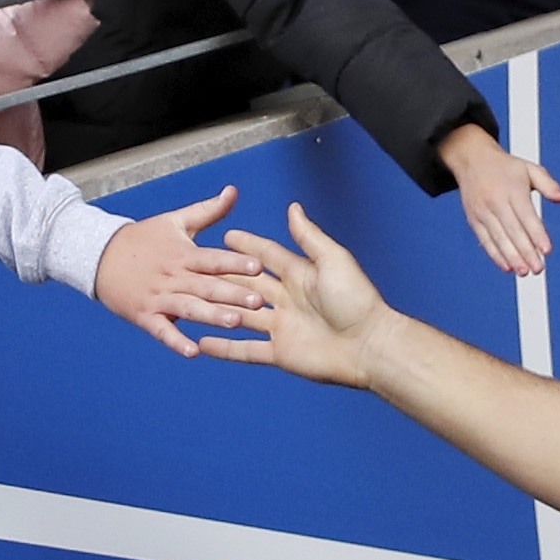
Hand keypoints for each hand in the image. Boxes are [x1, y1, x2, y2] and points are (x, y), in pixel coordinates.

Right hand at [90, 181, 264, 356]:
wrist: (99, 255)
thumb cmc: (143, 238)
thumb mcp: (175, 221)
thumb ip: (208, 210)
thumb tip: (234, 190)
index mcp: (184, 254)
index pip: (213, 258)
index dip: (235, 263)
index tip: (259, 266)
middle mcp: (174, 276)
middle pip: (206, 286)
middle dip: (233, 294)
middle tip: (259, 302)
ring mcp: (159, 297)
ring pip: (189, 308)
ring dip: (211, 316)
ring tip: (234, 323)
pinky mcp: (144, 315)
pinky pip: (162, 331)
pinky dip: (176, 341)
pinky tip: (193, 352)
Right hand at [195, 199, 392, 385]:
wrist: (368, 345)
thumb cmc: (356, 300)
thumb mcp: (332, 260)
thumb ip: (308, 236)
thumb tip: (294, 207)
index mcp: (299, 275)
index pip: (266, 256)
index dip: (247, 246)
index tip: (226, 235)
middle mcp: (287, 299)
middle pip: (247, 285)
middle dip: (224, 276)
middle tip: (197, 267)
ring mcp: (282, 326)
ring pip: (241, 315)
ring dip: (218, 309)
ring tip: (191, 304)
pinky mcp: (280, 352)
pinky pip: (246, 349)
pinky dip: (224, 347)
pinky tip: (201, 342)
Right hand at [436, 121, 559, 275]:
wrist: (472, 159)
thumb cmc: (505, 167)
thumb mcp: (530, 169)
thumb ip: (549, 185)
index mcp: (512, 189)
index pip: (527, 215)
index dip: (537, 234)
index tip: (547, 250)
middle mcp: (496, 201)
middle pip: (513, 230)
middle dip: (526, 252)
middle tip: (538, 268)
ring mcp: (483, 211)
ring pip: (498, 238)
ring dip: (512, 257)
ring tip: (524, 271)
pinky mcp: (474, 219)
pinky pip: (485, 240)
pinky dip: (495, 254)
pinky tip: (507, 266)